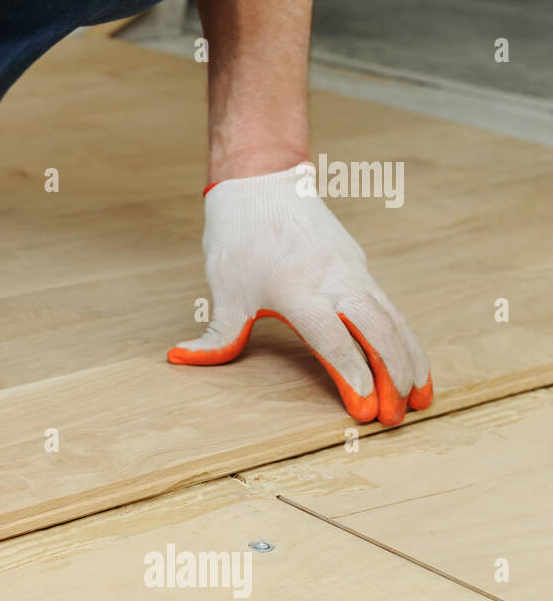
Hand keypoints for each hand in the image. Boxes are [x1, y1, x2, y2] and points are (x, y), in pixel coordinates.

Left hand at [167, 163, 432, 424]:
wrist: (262, 182)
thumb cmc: (239, 237)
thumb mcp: (223, 289)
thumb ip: (215, 335)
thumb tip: (180, 358)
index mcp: (298, 289)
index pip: (333, 341)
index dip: (351, 376)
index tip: (364, 411)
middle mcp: (334, 280)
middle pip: (376, 333)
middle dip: (391, 378)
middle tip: (396, 419)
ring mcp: (353, 272)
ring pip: (392, 321)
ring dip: (409, 362)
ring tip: (420, 401)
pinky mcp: (361, 267)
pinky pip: (391, 309)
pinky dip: (406, 339)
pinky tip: (413, 366)